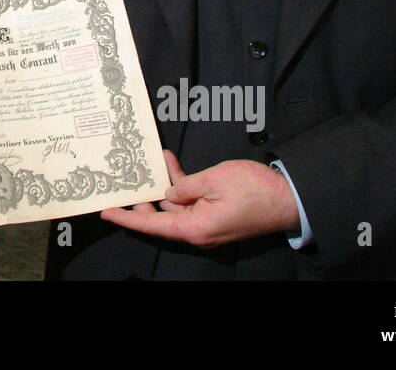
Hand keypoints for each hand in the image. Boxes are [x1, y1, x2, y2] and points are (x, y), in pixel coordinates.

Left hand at [100, 150, 299, 248]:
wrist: (289, 199)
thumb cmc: (255, 190)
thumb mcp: (215, 179)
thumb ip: (186, 186)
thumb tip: (169, 194)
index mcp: (194, 228)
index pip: (152, 225)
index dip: (128, 219)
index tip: (106, 212)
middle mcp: (198, 231)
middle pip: (161, 218)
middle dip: (143, 199)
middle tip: (126, 181)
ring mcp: (207, 225)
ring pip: (175, 208)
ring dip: (163, 186)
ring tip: (151, 163)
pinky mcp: (216, 216)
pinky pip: (191, 203)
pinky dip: (181, 185)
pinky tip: (172, 163)